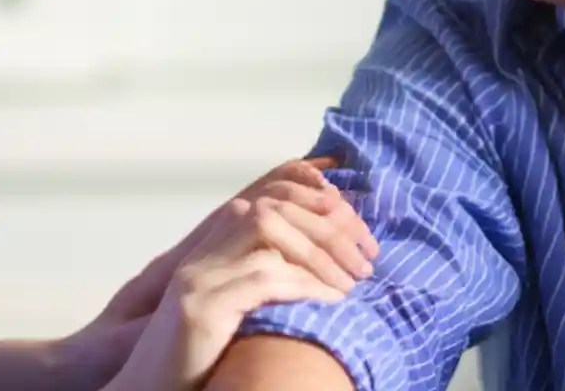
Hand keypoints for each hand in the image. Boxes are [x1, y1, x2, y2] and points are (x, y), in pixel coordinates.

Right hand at [103, 196, 343, 390]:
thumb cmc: (198, 365)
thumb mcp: (235, 316)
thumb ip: (264, 287)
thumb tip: (327, 270)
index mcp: (209, 255)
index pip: (267, 198)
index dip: (315, 204)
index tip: (357, 228)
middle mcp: (200, 258)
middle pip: (270, 206)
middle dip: (326, 225)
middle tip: (367, 254)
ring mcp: (197, 278)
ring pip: (266, 228)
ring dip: (319, 251)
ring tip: (353, 280)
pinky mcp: (199, 308)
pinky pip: (262, 277)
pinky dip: (306, 284)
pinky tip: (333, 300)